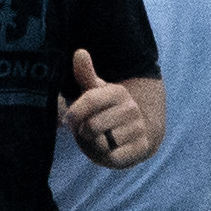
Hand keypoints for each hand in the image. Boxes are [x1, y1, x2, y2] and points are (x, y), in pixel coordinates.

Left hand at [58, 49, 149, 169]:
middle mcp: (131, 108)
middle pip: (92, 126)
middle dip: (84, 133)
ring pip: (102, 143)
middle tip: (87, 131)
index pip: (90, 100)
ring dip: (94, 146)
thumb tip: (80, 52)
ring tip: (99, 139)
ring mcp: (139, 128)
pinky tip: (110, 150)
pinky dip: (106, 157)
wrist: (136, 133)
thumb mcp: (95, 92)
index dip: (74, 114)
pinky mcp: (142, 148)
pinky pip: (114, 157)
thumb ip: (85, 74)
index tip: (69, 120)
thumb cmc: (107, 111)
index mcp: (118, 92)